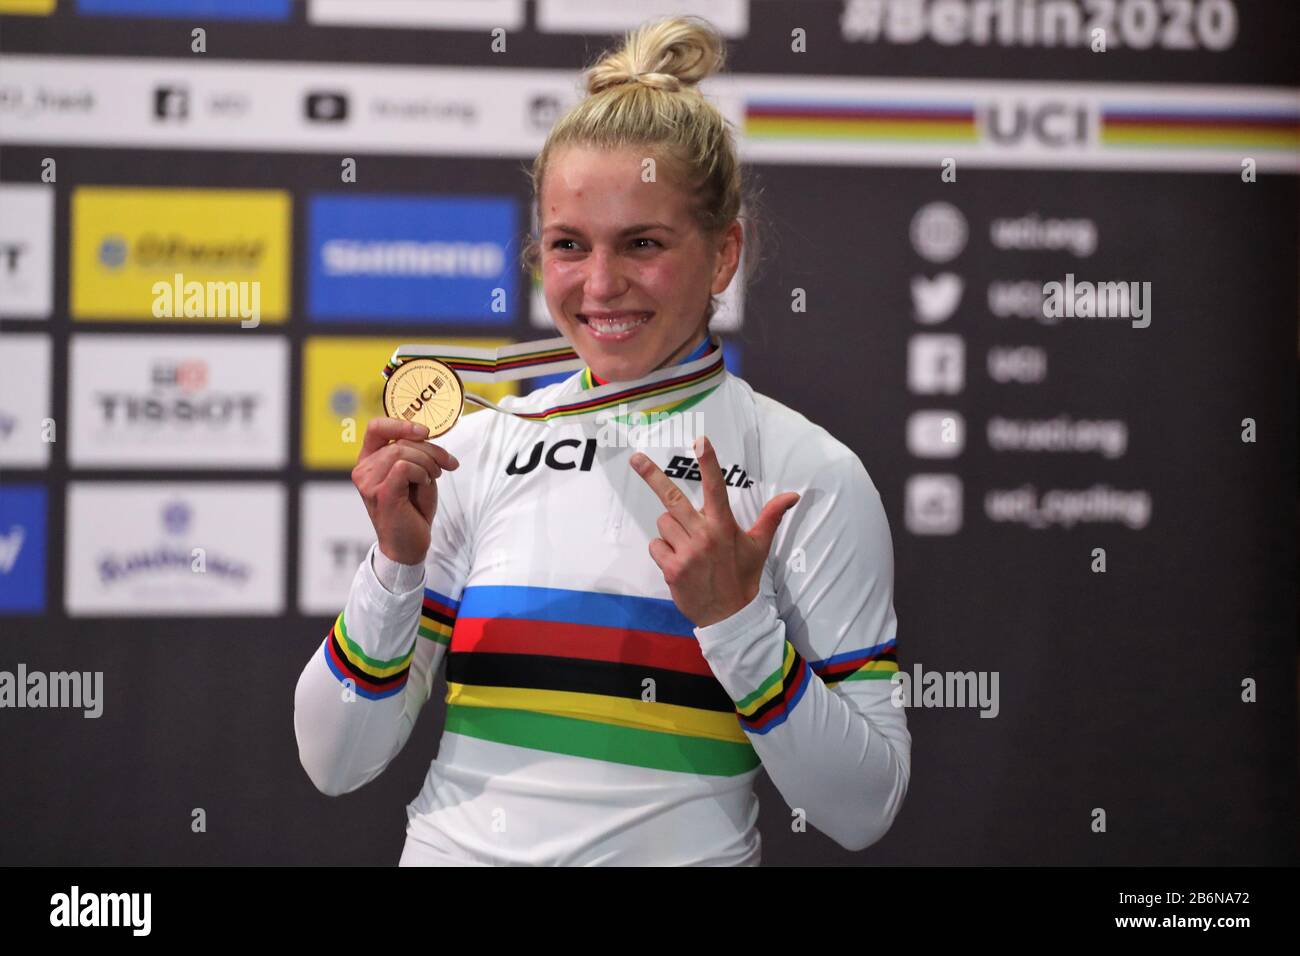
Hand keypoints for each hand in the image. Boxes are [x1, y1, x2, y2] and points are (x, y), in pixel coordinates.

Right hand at [352, 417, 459, 565]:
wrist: (409, 545)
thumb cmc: (412, 510)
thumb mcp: (416, 474)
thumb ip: (415, 453)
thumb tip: (425, 434)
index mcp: (369, 461)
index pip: (376, 427)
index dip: (401, 424)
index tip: (425, 432)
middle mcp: (363, 470)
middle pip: (399, 441)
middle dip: (430, 450)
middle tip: (445, 465)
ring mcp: (368, 482)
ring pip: (403, 452)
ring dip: (427, 463)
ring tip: (432, 478)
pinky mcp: (381, 493)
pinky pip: (404, 467)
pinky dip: (421, 473)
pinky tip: (423, 485)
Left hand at [630, 435, 799, 627]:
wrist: (730, 616)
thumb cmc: (743, 576)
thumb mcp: (760, 545)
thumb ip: (771, 516)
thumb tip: (794, 495)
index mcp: (724, 525)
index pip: (716, 487)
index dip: (708, 462)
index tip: (700, 440)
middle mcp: (704, 535)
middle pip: (672, 498)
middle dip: (652, 476)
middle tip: (636, 458)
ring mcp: (686, 552)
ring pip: (664, 523)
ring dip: (671, 530)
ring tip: (687, 545)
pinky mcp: (672, 568)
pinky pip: (656, 546)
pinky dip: (663, 551)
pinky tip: (679, 562)